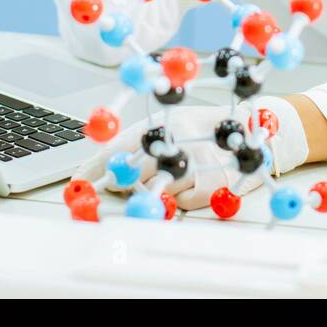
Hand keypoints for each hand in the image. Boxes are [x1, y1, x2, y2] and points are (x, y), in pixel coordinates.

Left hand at [72, 98, 307, 210]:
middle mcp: (176, 139)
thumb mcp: (164, 123)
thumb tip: (90, 171)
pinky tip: (188, 186)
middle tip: (117, 189)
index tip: (75, 186)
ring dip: (152, 195)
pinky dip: (180, 201)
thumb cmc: (199, 127)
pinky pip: (181, 205)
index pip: (116, 148)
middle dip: (122, 185)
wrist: (250, 126)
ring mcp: (195, 164)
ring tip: (164, 180)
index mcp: (159, 121)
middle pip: (132, 175)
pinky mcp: (212, 185)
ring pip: (156, 194)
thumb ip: (132, 144)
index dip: (92, 169)